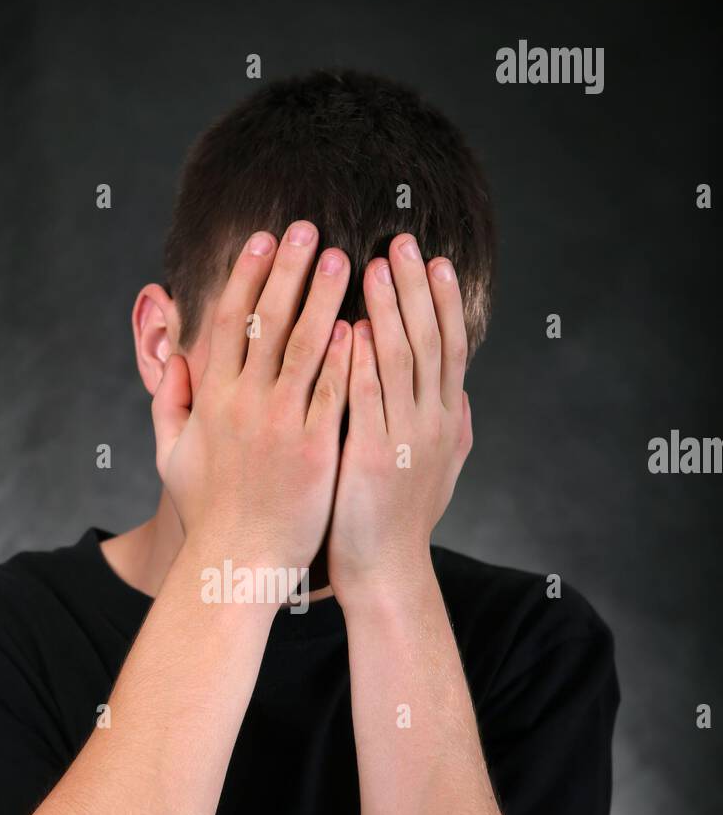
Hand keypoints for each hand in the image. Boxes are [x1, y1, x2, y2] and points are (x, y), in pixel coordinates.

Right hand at [152, 222, 352, 579]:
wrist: (237, 562)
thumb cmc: (208, 513)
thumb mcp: (172, 456)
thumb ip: (170, 405)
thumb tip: (173, 361)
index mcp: (211, 399)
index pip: (229, 321)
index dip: (247, 275)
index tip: (264, 240)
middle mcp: (244, 403)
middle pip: (268, 320)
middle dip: (289, 269)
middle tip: (309, 229)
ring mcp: (280, 424)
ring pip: (306, 347)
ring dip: (325, 297)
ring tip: (344, 259)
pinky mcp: (314, 448)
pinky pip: (334, 391)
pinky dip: (349, 355)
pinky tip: (364, 323)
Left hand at [327, 235, 471, 605]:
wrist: (385, 573)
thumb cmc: (400, 523)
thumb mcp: (438, 472)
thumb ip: (452, 432)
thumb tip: (465, 398)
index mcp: (446, 422)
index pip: (449, 347)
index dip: (443, 302)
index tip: (435, 260)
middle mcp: (432, 424)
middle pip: (429, 341)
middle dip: (416, 288)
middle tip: (404, 241)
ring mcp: (403, 440)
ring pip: (400, 360)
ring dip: (389, 309)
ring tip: (376, 265)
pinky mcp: (369, 458)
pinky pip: (365, 398)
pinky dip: (360, 360)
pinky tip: (349, 326)